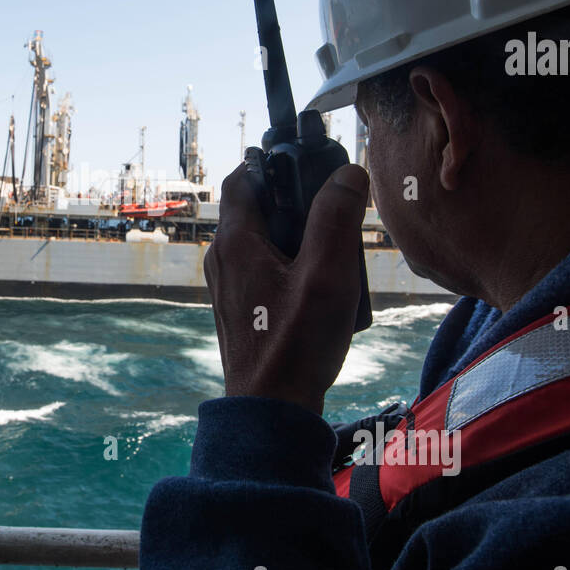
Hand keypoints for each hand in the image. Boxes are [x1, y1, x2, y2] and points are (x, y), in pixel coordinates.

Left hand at [203, 161, 369, 415]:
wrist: (271, 409)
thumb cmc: (295, 344)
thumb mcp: (326, 274)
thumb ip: (336, 219)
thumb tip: (347, 172)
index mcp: (236, 242)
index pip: (243, 178)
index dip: (272, 162)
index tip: (306, 161)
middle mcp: (223, 259)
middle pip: (255, 208)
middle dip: (293, 202)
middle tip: (332, 210)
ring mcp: (228, 286)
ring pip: (260, 241)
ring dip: (294, 236)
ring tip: (332, 254)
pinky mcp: (239, 309)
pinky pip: (262, 269)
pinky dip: (288, 264)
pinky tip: (319, 288)